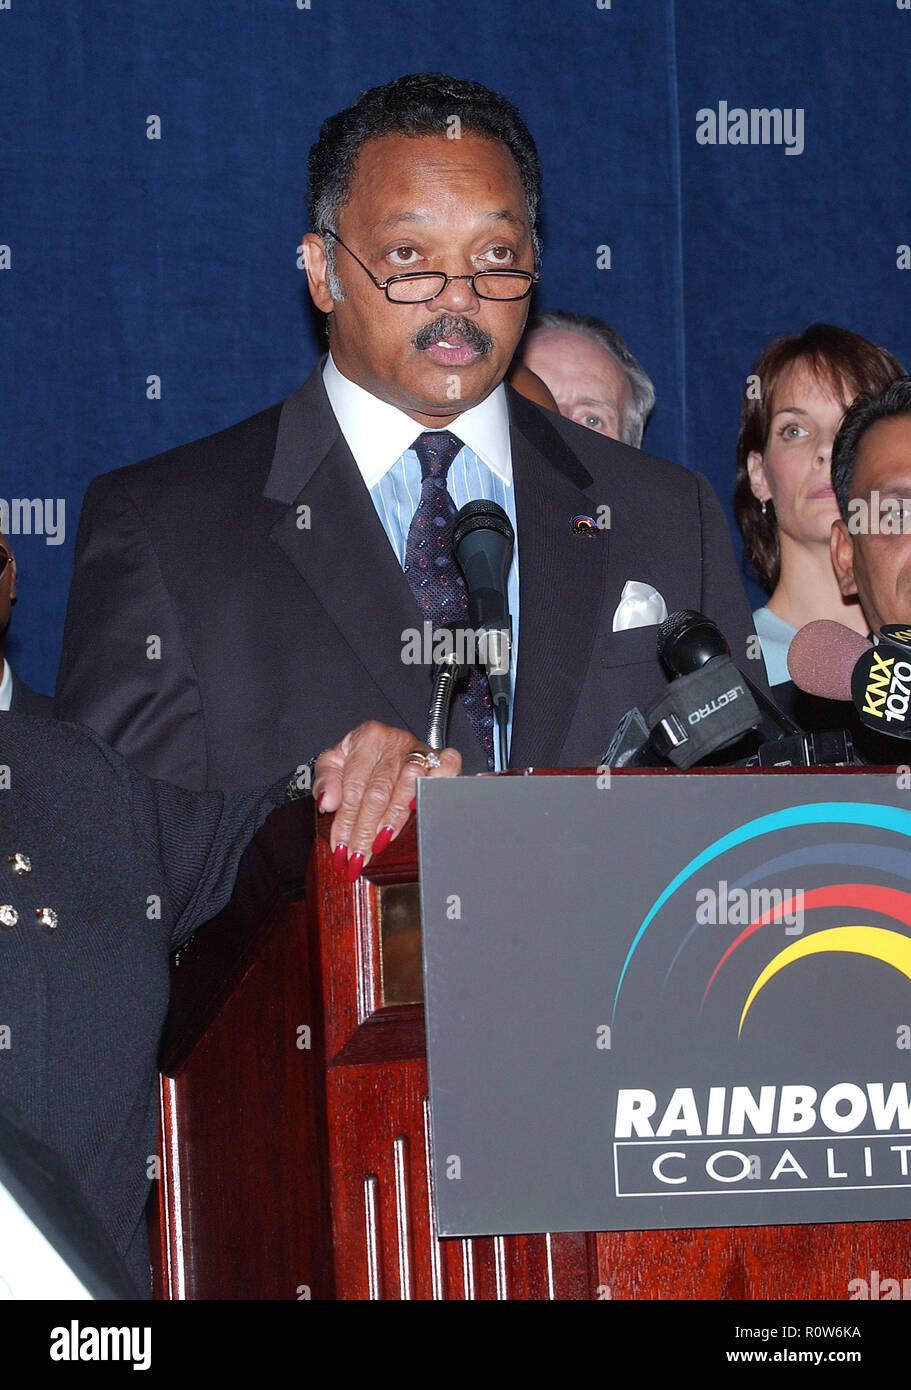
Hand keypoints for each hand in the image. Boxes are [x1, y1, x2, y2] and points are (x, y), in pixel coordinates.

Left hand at [312, 721, 460, 880]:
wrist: (386, 742)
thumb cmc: (361, 754)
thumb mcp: (334, 762)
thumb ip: (326, 780)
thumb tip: (327, 803)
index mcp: (367, 738)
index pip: (353, 787)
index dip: (346, 821)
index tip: (341, 848)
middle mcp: (395, 741)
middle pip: (379, 792)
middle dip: (366, 830)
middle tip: (358, 856)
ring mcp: (420, 749)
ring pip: (409, 786)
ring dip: (394, 820)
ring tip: (379, 843)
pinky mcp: (441, 757)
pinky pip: (447, 768)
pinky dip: (435, 787)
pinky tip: (421, 808)